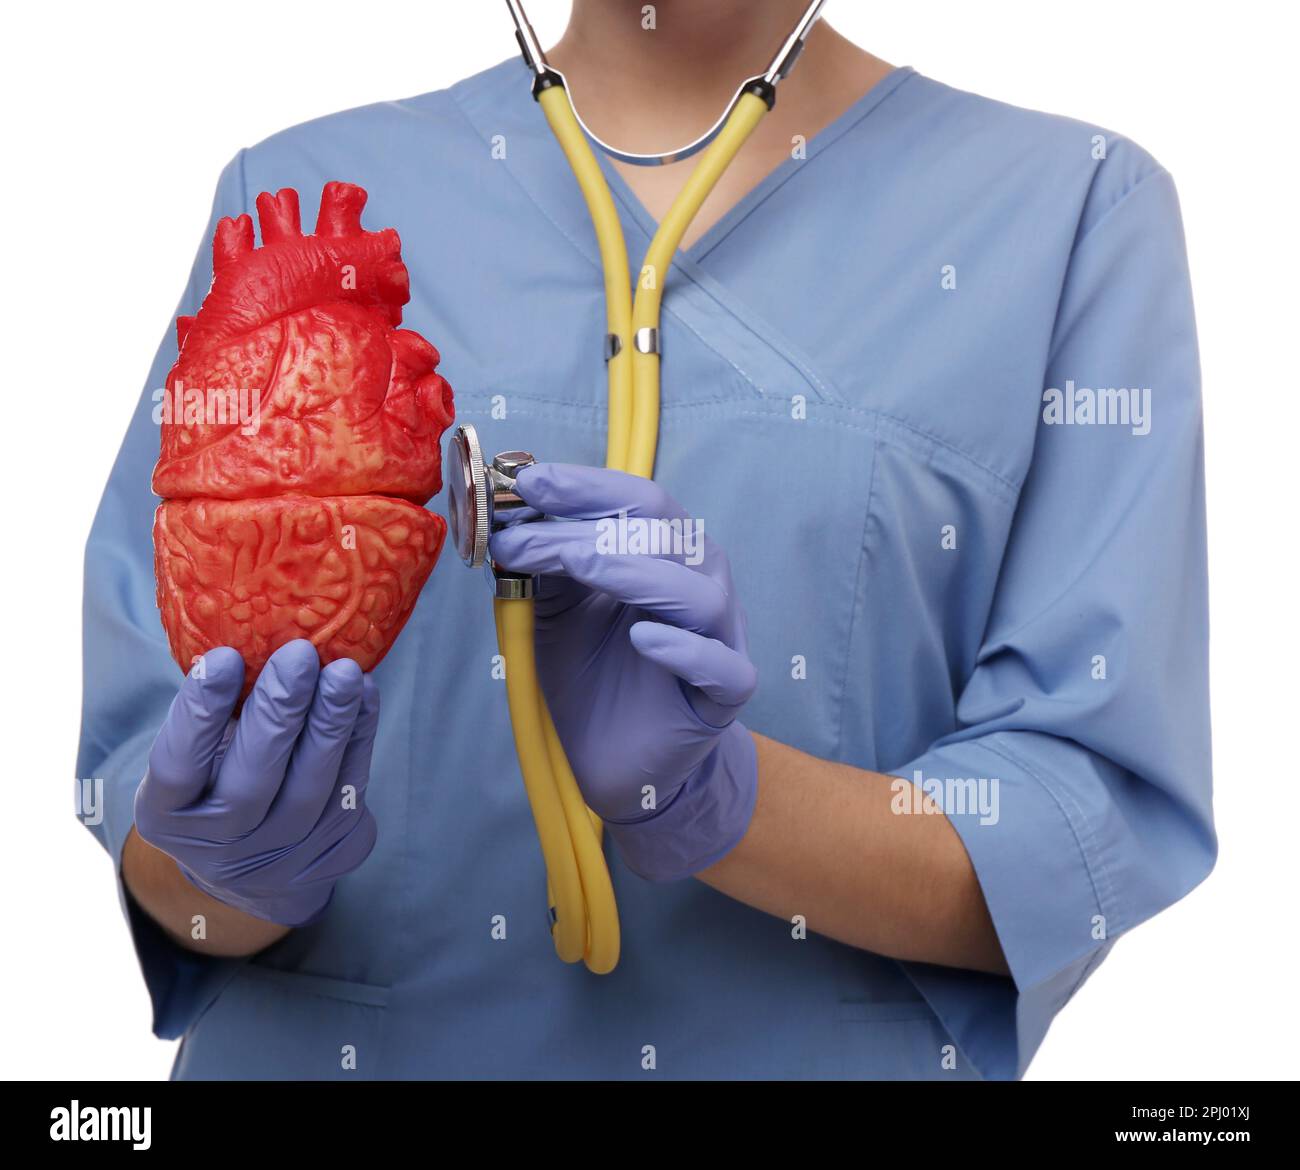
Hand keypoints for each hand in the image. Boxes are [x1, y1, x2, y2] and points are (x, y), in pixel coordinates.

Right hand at [134, 640, 379, 925]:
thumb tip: (248, 627)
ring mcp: (279, 858)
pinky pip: (349, 792)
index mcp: (167, 816)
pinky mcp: (331, 855)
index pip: (178, 766)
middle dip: (279, 713)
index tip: (224, 657)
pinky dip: (359, 739)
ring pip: (309, 789)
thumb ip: (215, 711)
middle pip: (251, 782)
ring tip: (344, 671)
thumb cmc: (218, 779)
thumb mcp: (196, 754)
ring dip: (330, 723)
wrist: (254, 864)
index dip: (199, 714)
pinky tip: (364, 696)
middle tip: (299, 655)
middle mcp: (218, 847)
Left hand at [489, 464, 757, 880]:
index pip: (638, 500)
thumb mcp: (553, 606)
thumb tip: (504, 512)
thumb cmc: (589, 669)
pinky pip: (721, 667)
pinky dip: (685, 649)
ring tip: (580, 567)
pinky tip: (644, 639)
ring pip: (697, 594)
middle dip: (589, 528)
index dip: (585, 487)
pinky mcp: (726, 695)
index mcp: (666, 550)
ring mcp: (720, 637)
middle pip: (665, 536)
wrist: (614, 755)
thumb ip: (542, 561)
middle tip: (524, 536)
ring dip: (633, 572)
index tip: (527, 482)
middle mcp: (701, 581)